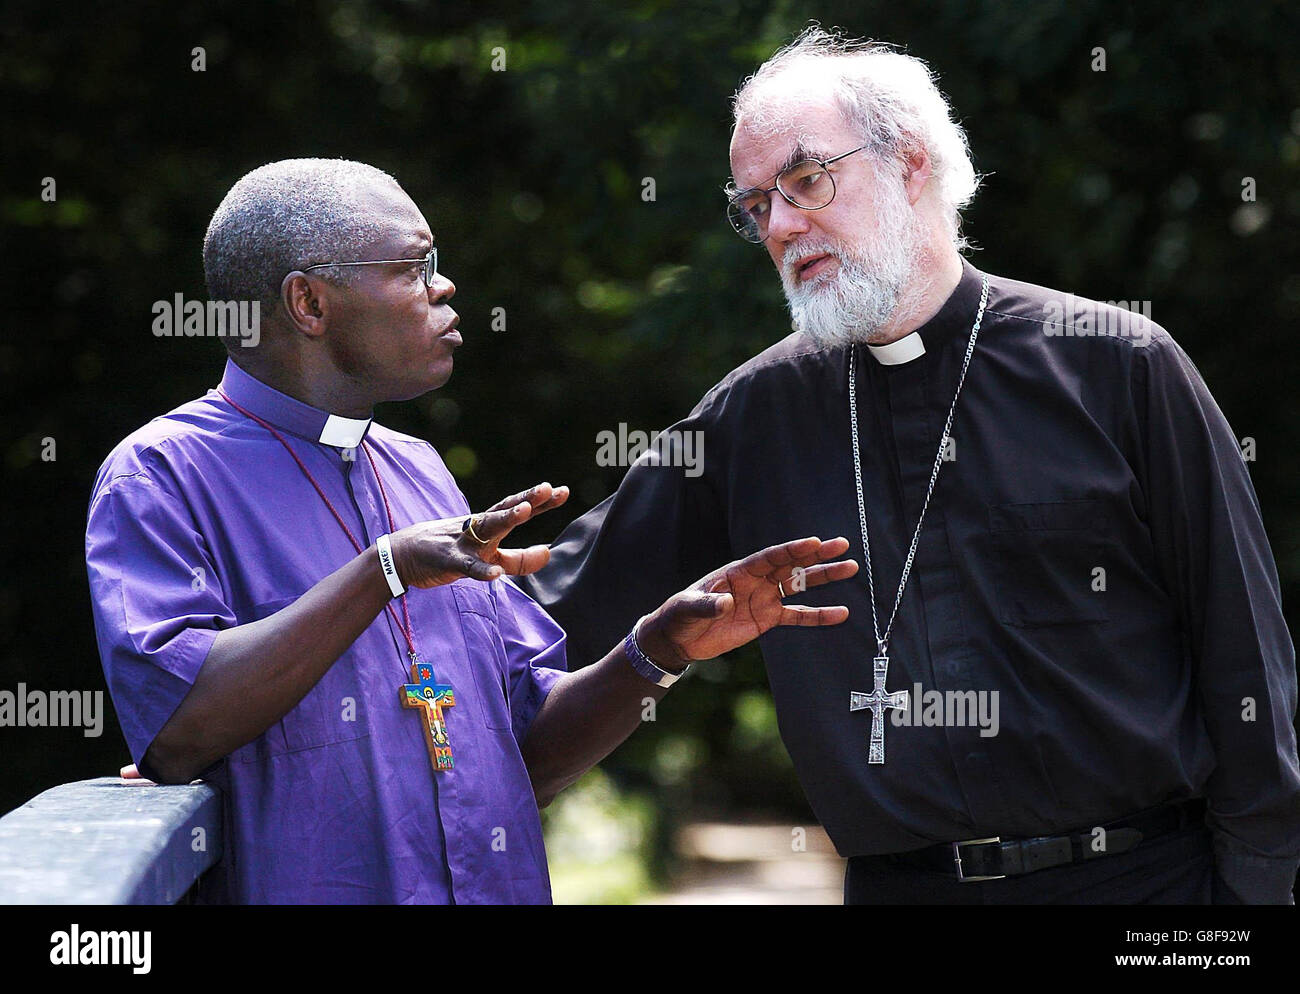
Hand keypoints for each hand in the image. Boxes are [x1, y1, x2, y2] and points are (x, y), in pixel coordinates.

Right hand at [390, 482, 569, 587]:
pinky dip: (481, 570)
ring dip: (506, 519)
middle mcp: (478, 528)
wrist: (403, 556)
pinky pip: (467, 566)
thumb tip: (548, 553)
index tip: (564, 491)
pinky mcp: (449, 561)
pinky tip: (495, 574)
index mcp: (488, 524)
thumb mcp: (488, 556)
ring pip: (487, 529)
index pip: (517, 508)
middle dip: (527, 499)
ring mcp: (463, 542)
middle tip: (549, 488)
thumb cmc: (451, 552)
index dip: (540, 502)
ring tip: (525, 511)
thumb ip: (519, 559)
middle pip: (505, 510)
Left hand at [637, 536, 856, 667]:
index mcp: (738, 571)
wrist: (680, 637)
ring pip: (799, 585)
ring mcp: (764, 599)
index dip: (792, 550)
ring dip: (823, 578)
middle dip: (817, 556)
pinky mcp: (767, 619)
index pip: (770, 557)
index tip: (815, 542)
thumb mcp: (688, 608)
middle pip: (791, 565)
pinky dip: (818, 615)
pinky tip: (840, 613)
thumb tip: (725, 602)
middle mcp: (756, 581)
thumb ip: (706, 604)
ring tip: (850, 569)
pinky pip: (797, 615)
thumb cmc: (680, 615)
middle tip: (843, 546)